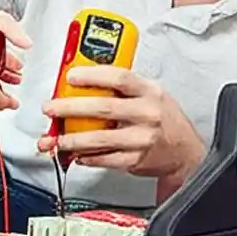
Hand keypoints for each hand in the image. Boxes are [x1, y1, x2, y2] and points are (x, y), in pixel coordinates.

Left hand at [38, 65, 205, 182]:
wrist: (185, 152)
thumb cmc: (165, 119)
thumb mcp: (152, 94)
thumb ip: (125, 87)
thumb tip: (85, 82)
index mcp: (150, 92)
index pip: (119, 78)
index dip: (92, 76)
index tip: (71, 76)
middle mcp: (147, 114)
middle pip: (103, 108)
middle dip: (71, 108)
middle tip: (51, 108)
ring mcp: (142, 138)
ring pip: (100, 138)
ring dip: (73, 139)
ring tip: (56, 138)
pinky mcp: (136, 159)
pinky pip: (105, 159)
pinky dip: (87, 157)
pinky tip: (77, 154)